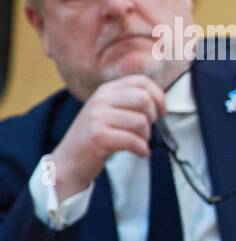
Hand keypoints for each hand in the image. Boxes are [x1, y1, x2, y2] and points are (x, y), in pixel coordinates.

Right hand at [50, 75, 166, 199]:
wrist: (69, 159)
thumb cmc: (96, 136)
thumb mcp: (109, 111)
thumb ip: (129, 102)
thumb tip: (160, 102)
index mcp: (106, 90)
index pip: (140, 82)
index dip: (158, 97)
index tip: (162, 112)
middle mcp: (100, 100)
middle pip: (143, 99)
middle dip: (152, 117)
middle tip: (146, 129)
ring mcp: (97, 117)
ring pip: (140, 122)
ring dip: (146, 137)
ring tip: (138, 142)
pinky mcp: (98, 136)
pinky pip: (133, 140)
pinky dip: (142, 150)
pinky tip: (139, 152)